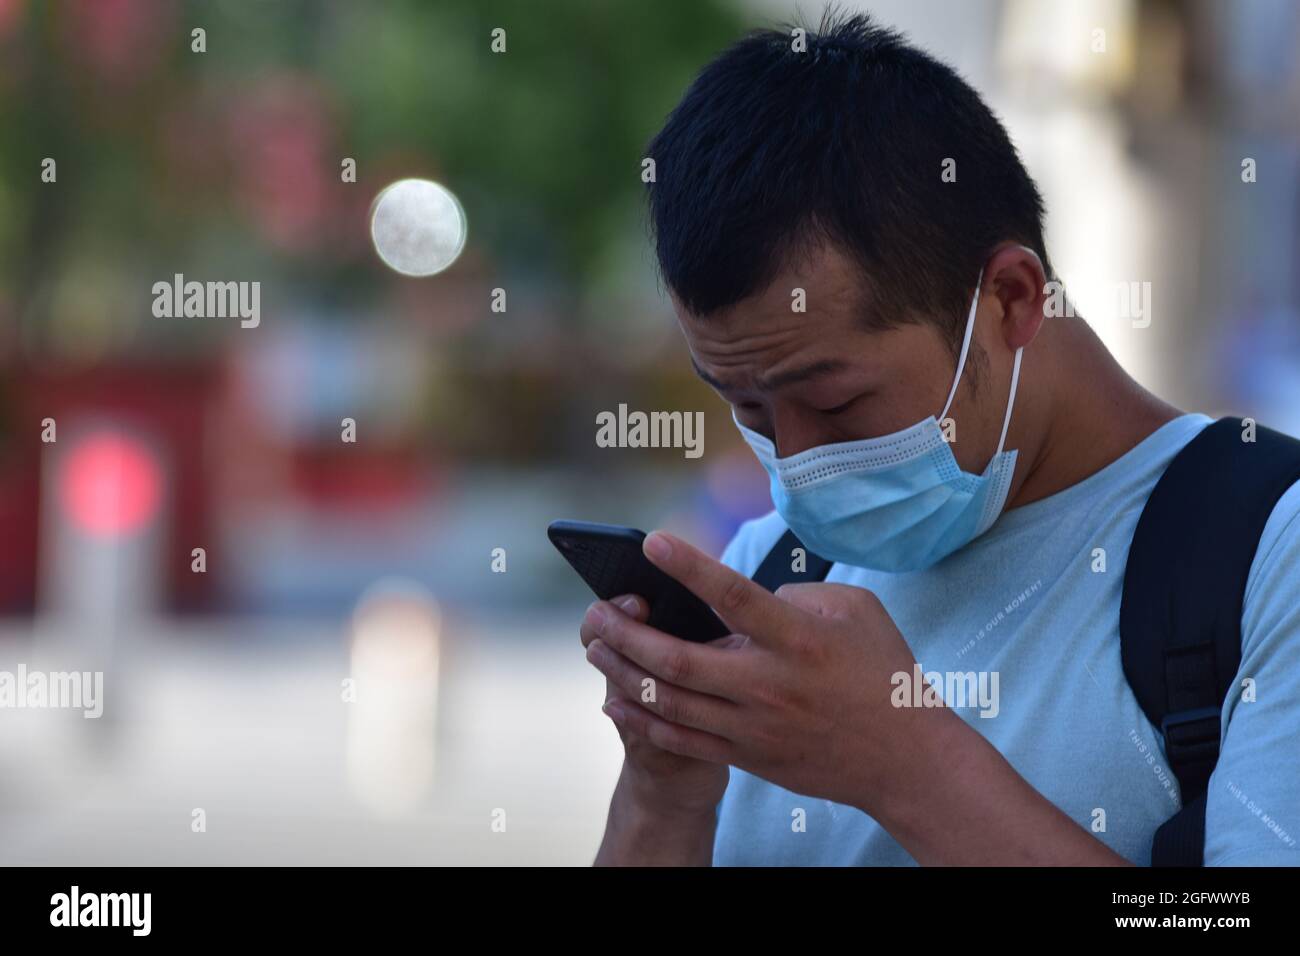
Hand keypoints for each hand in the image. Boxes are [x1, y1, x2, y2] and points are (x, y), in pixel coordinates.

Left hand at [582, 531, 959, 817]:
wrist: (905, 760)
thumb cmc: (882, 672)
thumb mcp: (855, 610)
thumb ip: (797, 592)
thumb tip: (745, 597)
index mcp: (798, 639)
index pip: (733, 595)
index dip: (690, 566)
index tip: (652, 542)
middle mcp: (768, 684)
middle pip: (677, 659)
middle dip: (626, 632)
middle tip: (594, 610)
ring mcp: (754, 726)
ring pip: (668, 702)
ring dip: (622, 672)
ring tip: (595, 647)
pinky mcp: (747, 756)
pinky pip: (679, 740)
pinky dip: (641, 719)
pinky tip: (616, 700)